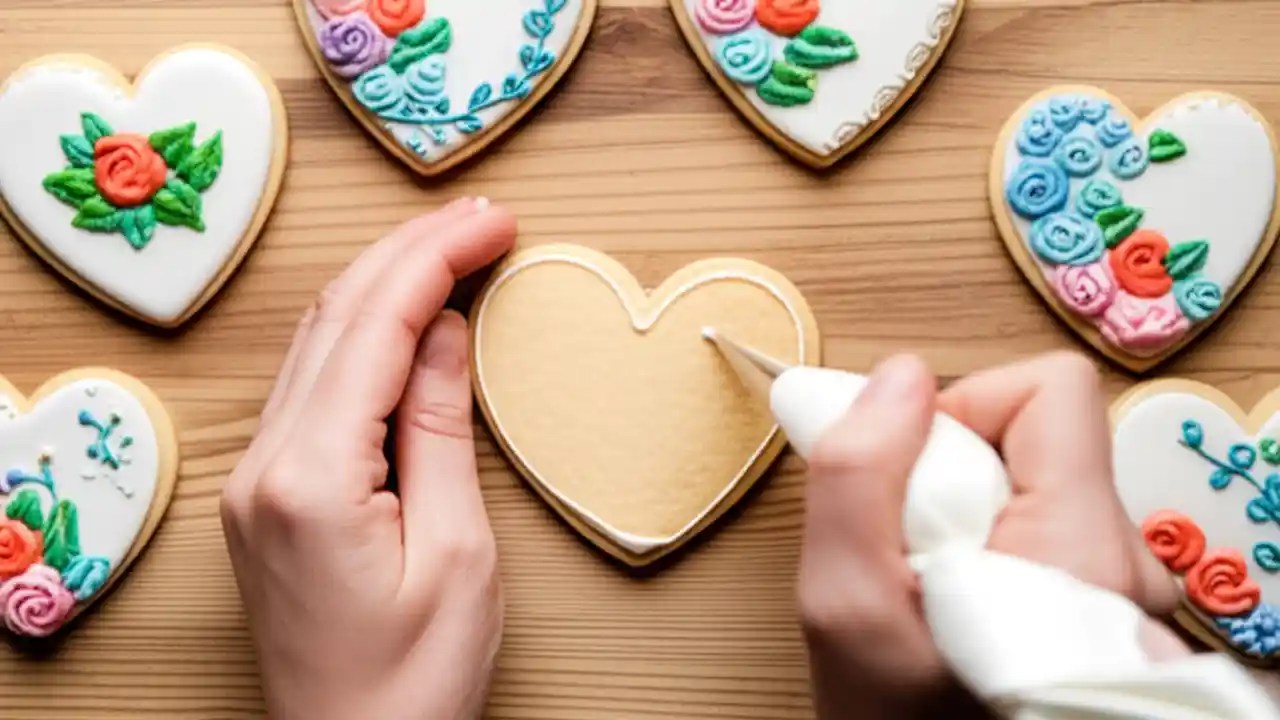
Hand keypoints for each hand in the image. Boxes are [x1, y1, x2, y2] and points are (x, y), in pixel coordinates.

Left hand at [221, 198, 516, 719]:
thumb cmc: (412, 683)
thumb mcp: (457, 554)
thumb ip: (439, 429)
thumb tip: (443, 332)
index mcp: (312, 479)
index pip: (374, 327)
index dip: (436, 259)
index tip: (493, 221)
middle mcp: (265, 467)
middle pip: (334, 318)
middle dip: (409, 253)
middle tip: (479, 218)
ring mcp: (255, 479)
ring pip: (317, 343)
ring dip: (383, 285)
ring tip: (449, 247)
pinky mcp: (267, 494)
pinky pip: (311, 385)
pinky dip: (361, 335)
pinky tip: (403, 319)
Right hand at [797, 353, 1183, 718]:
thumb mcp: (844, 604)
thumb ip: (858, 475)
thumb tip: (897, 378)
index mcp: (1080, 550)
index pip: (1051, 389)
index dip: (964, 408)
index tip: (912, 481)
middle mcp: (1121, 565)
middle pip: (1031, 437)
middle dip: (948, 474)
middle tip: (905, 550)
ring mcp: (1113, 591)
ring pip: (1024, 484)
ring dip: (957, 515)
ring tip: (923, 589)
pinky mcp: (1092, 606)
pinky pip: (1029, 527)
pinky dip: (976, 547)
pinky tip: (946, 606)